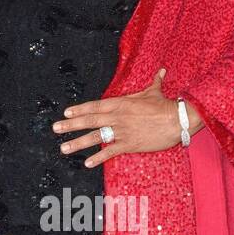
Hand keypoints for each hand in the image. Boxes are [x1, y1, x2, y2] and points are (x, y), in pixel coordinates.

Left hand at [52, 68, 184, 166]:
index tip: (66, 112)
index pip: (95, 105)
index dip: (79, 109)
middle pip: (89, 120)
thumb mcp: (155, 92)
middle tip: (55, 128)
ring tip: (64, 148)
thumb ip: (154, 82)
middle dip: (70, 124)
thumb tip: (161, 71)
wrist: (178, 119)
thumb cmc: (166, 105)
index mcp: (120, 103)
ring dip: (78, 143)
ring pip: (95, 137)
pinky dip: (98, 157)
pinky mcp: (130, 144)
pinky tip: (87, 163)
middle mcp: (117, 116)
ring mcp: (122, 131)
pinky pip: (110, 151)